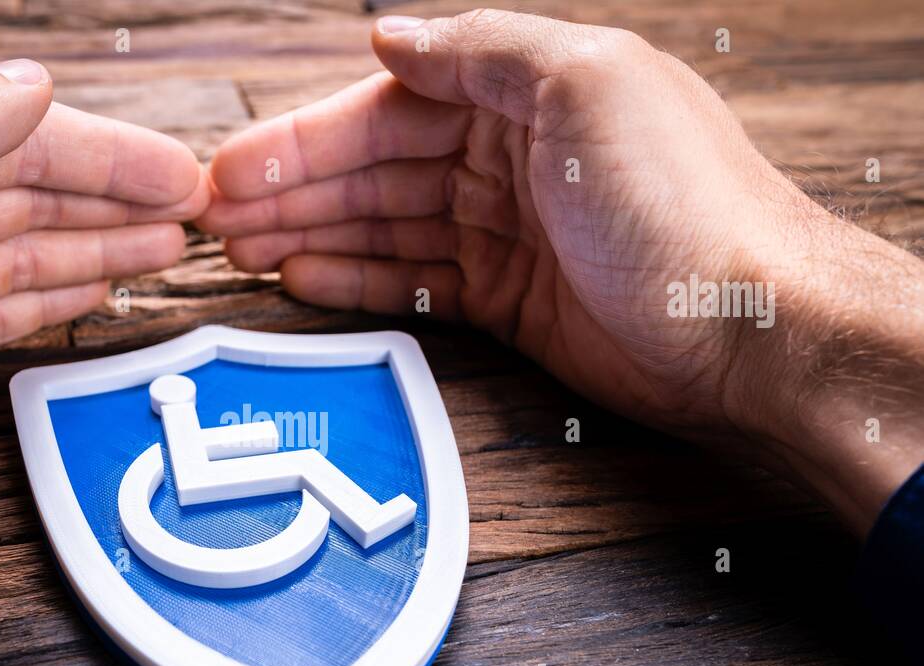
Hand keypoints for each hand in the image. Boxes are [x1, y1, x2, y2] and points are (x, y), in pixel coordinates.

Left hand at [0, 60, 206, 663]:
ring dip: (97, 243)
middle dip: (111, 195)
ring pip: (17, 249)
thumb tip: (24, 82)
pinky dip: (54, 297)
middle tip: (191, 208)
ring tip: (166, 244)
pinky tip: (97, 290)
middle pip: (17, 185)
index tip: (173, 168)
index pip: (0, 125)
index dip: (98, 148)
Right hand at [199, 11, 923, 536]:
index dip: (305, 139)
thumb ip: (479, 51)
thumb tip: (385, 33)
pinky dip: (358, 281)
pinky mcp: (508, 301)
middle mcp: (511, 156)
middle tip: (215, 223)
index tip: (234, 169)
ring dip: (310, 235)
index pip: (388, 107)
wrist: (752, 331)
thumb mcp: (584, 86)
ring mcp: (507, 231)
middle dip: (291, 192)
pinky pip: (412, 284)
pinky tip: (302, 280)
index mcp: (525, 91)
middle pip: (374, 168)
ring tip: (241, 253)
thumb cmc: (682, 206)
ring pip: (384, 226)